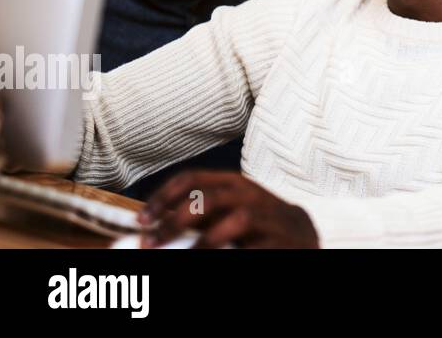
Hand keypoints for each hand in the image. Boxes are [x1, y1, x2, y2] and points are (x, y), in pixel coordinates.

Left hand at [140, 170, 318, 248]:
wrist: (299, 234)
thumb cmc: (253, 222)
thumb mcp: (225, 209)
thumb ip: (195, 214)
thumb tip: (152, 224)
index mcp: (231, 183)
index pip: (191, 179)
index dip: (163, 198)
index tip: (142, 220)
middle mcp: (249, 195)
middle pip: (209, 199)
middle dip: (176, 221)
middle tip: (152, 242)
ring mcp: (267, 216)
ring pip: (236, 220)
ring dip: (205, 241)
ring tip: (185, 257)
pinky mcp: (279, 239)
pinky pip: (253, 248)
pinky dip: (232, 255)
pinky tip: (214, 262)